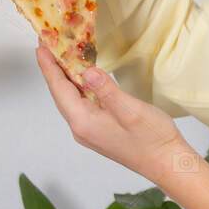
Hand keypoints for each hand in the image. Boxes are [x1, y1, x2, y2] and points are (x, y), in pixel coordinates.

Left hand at [34, 44, 195, 183]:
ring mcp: (89, 131)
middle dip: (53, 68)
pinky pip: (81, 105)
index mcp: (83, 122)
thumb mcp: (130, 110)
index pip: (59, 88)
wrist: (167, 163)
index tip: (40, 45)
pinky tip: (83, 79)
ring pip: (71, 99)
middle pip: (61, 93)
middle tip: (48, 44)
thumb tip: (87, 71)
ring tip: (62, 56)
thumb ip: (106, 89)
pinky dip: (79, 88)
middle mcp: (81, 128)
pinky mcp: (99, 131)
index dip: (49, 65)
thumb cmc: (152, 140)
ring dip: (66, 78)